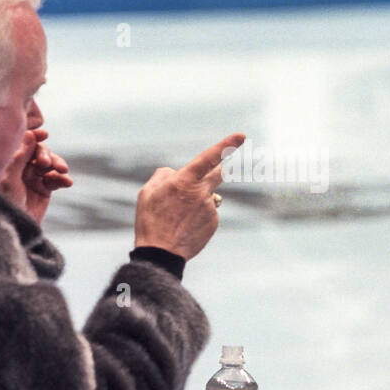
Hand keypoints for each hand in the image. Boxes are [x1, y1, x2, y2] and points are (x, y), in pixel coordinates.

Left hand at [0, 128, 72, 224]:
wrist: (13, 227)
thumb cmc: (6, 203)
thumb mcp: (10, 179)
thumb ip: (20, 157)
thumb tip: (30, 134)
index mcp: (11, 162)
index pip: (24, 144)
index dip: (35, 137)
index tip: (44, 134)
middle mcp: (23, 167)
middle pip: (40, 152)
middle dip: (46, 155)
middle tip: (44, 163)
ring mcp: (35, 178)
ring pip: (51, 164)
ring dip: (58, 165)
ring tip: (62, 170)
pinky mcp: (45, 189)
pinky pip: (57, 179)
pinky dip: (63, 179)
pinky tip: (67, 182)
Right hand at [134, 133, 243, 260]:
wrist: (161, 254)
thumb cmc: (151, 220)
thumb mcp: (148, 192)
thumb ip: (163, 175)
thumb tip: (175, 172)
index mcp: (185, 181)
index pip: (209, 157)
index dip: (226, 145)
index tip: (241, 136)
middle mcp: (202, 193)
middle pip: (218, 174)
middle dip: (216, 171)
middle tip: (206, 177)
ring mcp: (210, 209)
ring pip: (208, 196)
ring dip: (198, 201)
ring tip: (178, 216)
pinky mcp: (213, 223)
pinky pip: (208, 212)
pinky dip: (199, 216)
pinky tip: (185, 226)